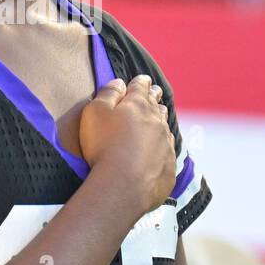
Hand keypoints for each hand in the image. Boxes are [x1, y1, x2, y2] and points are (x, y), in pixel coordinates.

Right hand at [79, 75, 176, 216]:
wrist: (123, 186)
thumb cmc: (103, 146)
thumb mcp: (95, 113)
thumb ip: (107, 94)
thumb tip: (119, 83)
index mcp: (138, 105)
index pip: (141, 87)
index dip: (141, 82)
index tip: (143, 79)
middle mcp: (156, 121)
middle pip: (156, 104)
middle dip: (154, 97)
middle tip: (155, 92)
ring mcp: (165, 144)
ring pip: (164, 126)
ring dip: (160, 119)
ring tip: (159, 115)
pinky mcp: (169, 166)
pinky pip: (168, 150)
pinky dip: (163, 145)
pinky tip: (160, 147)